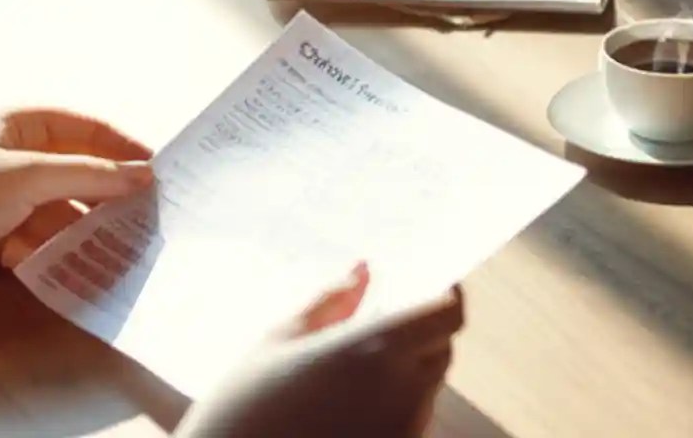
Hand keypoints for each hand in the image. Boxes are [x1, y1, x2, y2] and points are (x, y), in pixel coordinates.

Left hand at [0, 109, 153, 313]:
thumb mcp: (26, 178)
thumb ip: (89, 175)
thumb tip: (144, 174)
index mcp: (15, 125)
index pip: (83, 127)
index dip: (121, 145)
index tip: (158, 171)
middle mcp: (12, 157)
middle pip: (76, 171)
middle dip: (110, 193)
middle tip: (151, 216)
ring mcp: (4, 200)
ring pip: (63, 210)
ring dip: (90, 229)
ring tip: (127, 248)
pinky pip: (43, 242)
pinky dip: (64, 253)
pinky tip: (89, 269)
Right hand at [177, 265, 462, 437]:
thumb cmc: (244, 405)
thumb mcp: (280, 339)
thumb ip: (331, 301)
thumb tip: (364, 270)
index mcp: (375, 349)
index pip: (447, 314)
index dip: (445, 295)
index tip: (427, 283)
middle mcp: (402, 393)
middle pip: (441, 349)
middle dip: (421, 331)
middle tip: (382, 320)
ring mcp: (402, 431)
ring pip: (426, 387)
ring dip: (407, 369)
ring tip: (355, 366)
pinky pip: (409, 421)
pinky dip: (394, 403)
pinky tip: (349, 401)